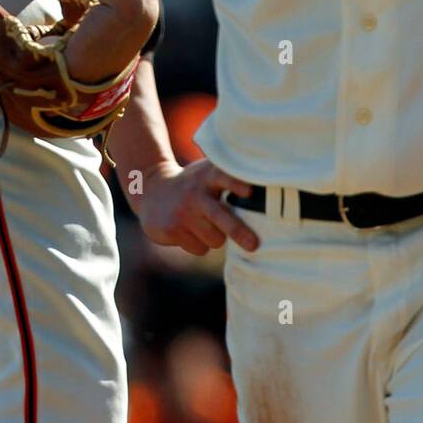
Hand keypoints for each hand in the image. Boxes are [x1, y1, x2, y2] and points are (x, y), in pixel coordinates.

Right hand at [132, 158, 259, 256]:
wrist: (151, 189)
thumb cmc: (193, 184)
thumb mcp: (207, 173)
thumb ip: (230, 178)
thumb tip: (270, 192)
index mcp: (208, 176)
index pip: (224, 177)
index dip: (236, 184)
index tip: (249, 192)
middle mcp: (195, 194)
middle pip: (221, 216)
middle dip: (239, 232)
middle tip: (254, 245)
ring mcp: (182, 213)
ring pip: (215, 239)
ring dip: (216, 237)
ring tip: (205, 224)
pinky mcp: (171, 230)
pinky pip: (200, 249)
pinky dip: (199, 244)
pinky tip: (189, 230)